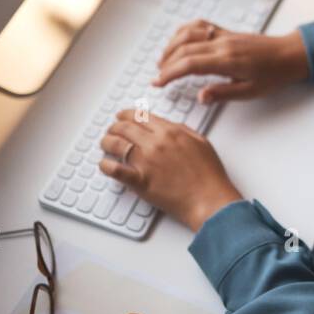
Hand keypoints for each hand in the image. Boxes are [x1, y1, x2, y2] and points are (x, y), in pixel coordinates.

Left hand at [99, 109, 242, 231]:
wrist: (209, 199)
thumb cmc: (209, 175)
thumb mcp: (201, 142)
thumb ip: (182, 130)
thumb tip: (167, 126)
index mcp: (170, 132)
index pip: (140, 116)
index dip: (126, 114)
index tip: (121, 116)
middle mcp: (156, 143)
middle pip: (125, 127)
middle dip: (114, 126)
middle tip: (111, 129)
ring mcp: (146, 162)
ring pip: (116, 144)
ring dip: (107, 141)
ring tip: (105, 143)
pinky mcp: (140, 181)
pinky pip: (115, 170)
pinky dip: (105, 165)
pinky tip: (104, 164)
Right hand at [154, 21, 309, 102]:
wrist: (290, 54)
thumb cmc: (274, 75)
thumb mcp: (250, 92)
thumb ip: (223, 93)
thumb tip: (200, 97)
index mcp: (227, 60)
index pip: (190, 64)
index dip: (170, 74)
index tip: (158, 83)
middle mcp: (222, 43)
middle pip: (184, 49)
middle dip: (166, 63)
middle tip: (157, 78)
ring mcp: (223, 34)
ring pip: (188, 33)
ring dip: (171, 46)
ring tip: (162, 62)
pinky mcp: (226, 31)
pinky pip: (199, 25)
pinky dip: (184, 31)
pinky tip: (178, 42)